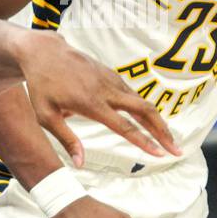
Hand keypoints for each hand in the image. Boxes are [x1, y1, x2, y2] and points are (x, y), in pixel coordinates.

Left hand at [17, 32, 181, 165]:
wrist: (44, 53)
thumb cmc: (41, 87)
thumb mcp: (45, 116)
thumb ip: (66, 139)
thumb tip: (80, 164)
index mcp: (92, 104)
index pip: (125, 126)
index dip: (144, 141)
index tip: (160, 154)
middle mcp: (107, 90)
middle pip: (145, 111)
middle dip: (163, 131)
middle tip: (175, 150)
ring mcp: (112, 80)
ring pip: (142, 102)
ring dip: (157, 121)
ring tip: (166, 139)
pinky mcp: (112, 75)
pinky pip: (132, 94)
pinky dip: (144, 109)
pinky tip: (148, 121)